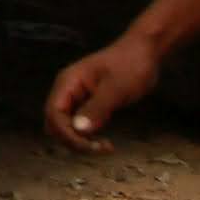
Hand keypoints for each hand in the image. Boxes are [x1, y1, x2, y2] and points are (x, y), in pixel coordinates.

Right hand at [43, 34, 164, 154]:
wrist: (145, 51)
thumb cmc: (131, 65)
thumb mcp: (116, 88)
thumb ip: (96, 109)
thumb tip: (78, 130)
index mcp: (68, 83)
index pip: (54, 114)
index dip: (67, 134)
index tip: (89, 146)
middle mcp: (68, 91)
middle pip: (55, 123)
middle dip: (72, 140)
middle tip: (98, 148)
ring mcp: (77, 98)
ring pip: (66, 127)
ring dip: (80, 141)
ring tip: (104, 146)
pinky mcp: (88, 104)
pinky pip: (79, 125)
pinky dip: (88, 136)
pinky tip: (104, 142)